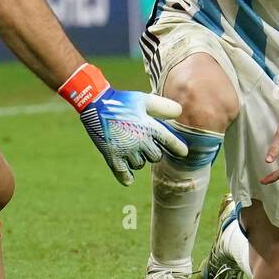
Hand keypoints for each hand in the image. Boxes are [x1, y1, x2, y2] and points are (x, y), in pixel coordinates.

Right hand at [59, 63, 185, 184]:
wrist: (95, 103)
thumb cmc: (123, 100)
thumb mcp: (144, 99)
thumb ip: (163, 107)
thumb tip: (180, 112)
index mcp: (150, 127)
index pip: (171, 142)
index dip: (178, 148)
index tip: (183, 152)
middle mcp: (140, 141)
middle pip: (156, 157)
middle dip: (153, 151)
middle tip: (145, 143)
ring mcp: (125, 150)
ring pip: (140, 164)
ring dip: (138, 159)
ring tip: (131, 149)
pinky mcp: (112, 156)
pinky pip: (124, 175)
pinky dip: (127, 178)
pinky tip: (129, 179)